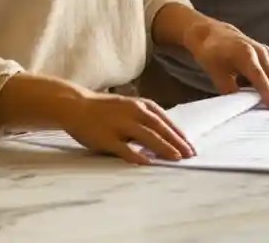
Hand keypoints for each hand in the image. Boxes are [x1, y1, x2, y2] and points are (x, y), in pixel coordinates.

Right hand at [55, 91, 194, 165]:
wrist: (77, 105)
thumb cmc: (107, 109)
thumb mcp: (131, 107)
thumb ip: (147, 119)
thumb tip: (168, 136)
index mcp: (142, 105)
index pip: (166, 122)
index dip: (180, 135)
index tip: (191, 147)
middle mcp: (134, 112)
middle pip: (161, 129)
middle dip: (177, 143)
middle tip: (190, 155)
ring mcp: (120, 124)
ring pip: (147, 137)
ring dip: (164, 148)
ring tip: (176, 159)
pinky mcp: (107, 137)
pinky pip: (125, 149)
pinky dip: (137, 155)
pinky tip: (148, 163)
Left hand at [184, 19, 268, 109]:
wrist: (213, 34)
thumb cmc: (213, 53)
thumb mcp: (217, 74)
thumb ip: (230, 90)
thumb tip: (242, 106)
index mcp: (245, 55)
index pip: (260, 77)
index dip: (268, 93)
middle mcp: (259, 51)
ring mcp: (265, 50)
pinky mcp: (267, 53)